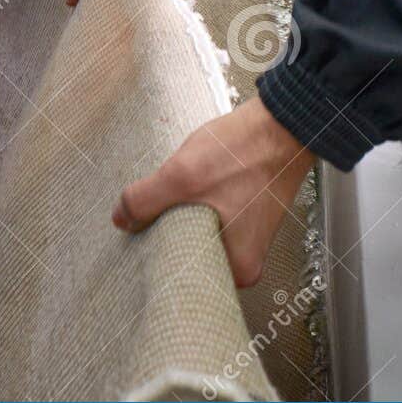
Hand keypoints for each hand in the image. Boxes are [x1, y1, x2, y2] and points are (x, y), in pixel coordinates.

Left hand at [112, 96, 312, 286]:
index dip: (154, 257)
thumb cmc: (246, 153)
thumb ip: (143, 201)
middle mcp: (244, 261)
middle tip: (154, 212)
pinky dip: (193, 204)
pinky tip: (192, 186)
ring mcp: (245, 238)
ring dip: (178, 216)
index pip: (182, 279)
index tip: (139, 239)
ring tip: (178, 194)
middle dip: (165, 235)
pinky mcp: (242, 216)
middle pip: (187, 257)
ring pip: (193, 234)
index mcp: (238, 269)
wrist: (280, 123)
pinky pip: (206, 218)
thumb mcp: (182, 177)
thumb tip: (121, 219)